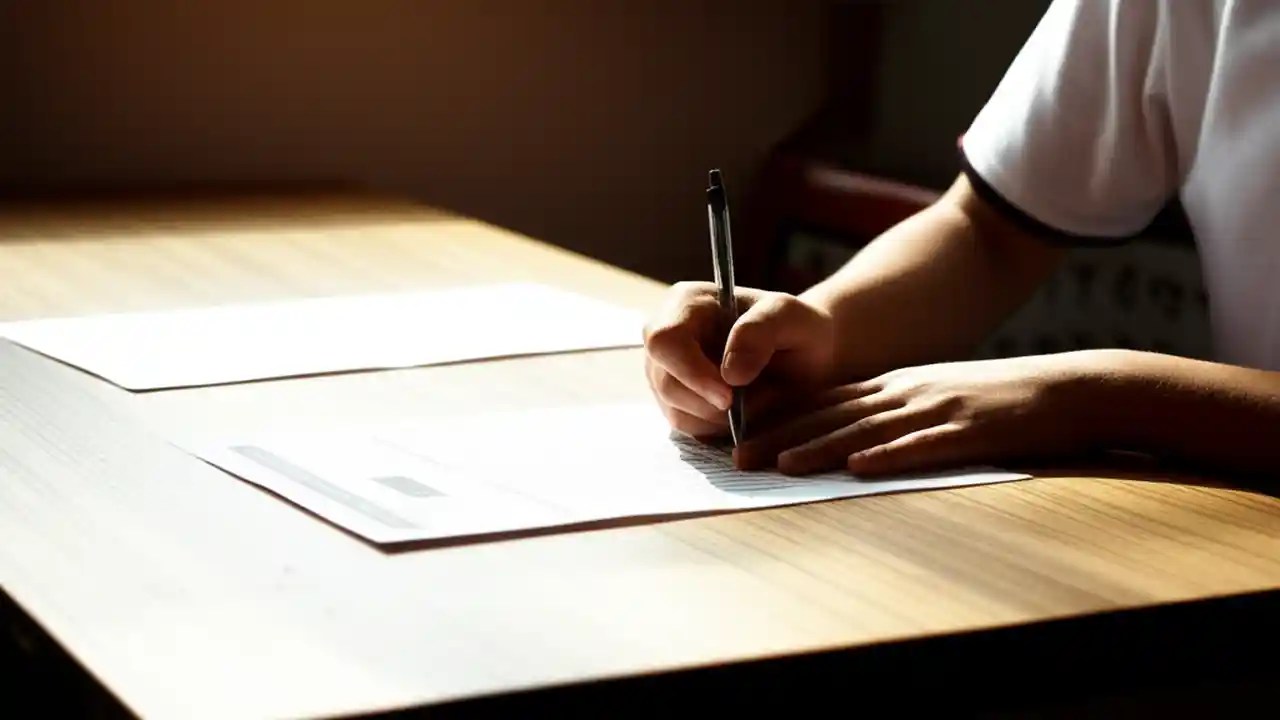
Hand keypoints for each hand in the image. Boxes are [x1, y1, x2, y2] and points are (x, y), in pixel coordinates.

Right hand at [642, 282, 835, 438]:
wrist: (804, 356)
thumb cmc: (798, 330)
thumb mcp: (792, 319)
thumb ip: (761, 332)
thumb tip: (730, 373)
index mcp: (687, 302)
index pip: (665, 341)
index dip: (692, 373)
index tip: (729, 396)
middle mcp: (666, 334)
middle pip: (666, 382)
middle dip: (713, 402)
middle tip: (759, 398)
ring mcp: (665, 369)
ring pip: (675, 409)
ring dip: (720, 417)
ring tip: (757, 399)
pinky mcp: (674, 400)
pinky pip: (686, 425)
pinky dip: (717, 427)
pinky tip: (743, 411)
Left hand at [733, 354, 1096, 475]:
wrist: (1067, 390)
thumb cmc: (1000, 402)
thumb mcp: (937, 398)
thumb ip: (894, 413)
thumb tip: (849, 442)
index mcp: (898, 385)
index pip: (825, 400)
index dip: (780, 417)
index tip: (739, 435)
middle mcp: (908, 392)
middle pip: (833, 414)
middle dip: (781, 434)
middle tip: (736, 457)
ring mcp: (937, 409)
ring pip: (867, 429)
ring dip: (820, 446)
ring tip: (780, 464)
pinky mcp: (969, 430)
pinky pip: (923, 445)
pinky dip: (888, 456)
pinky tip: (859, 469)